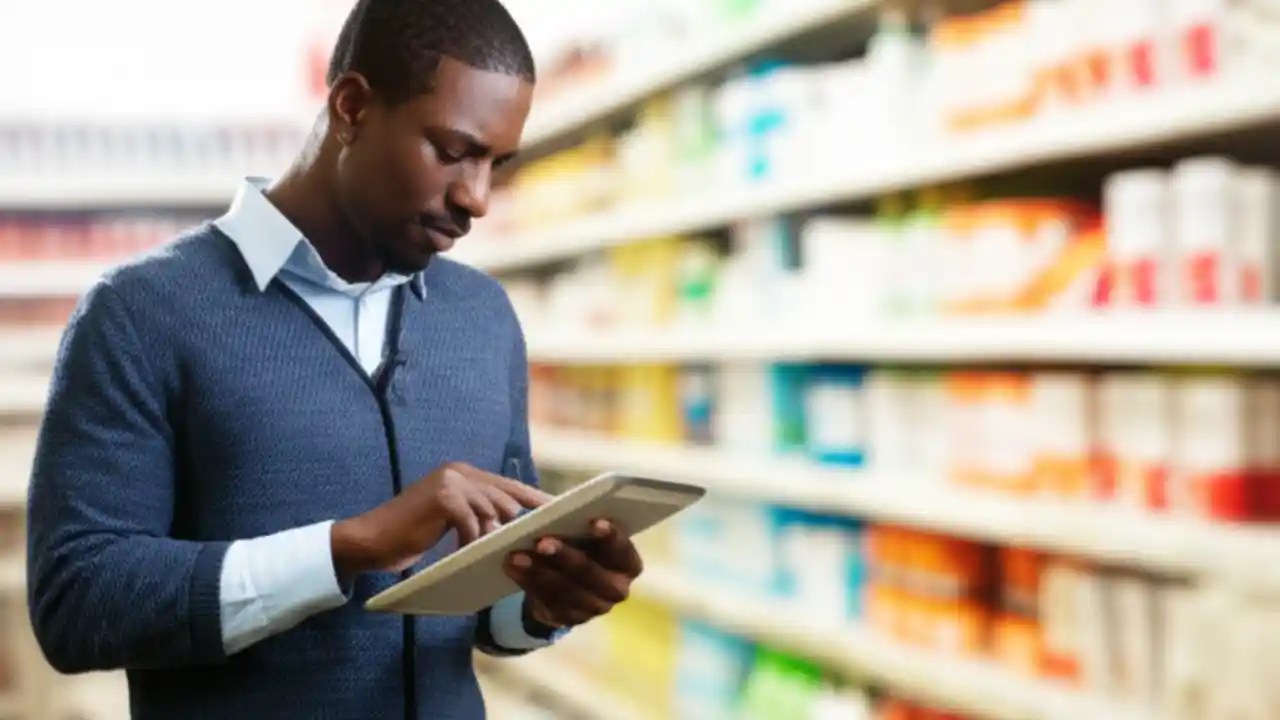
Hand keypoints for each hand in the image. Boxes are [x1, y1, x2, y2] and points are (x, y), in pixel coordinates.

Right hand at [331, 462, 550, 582]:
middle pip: (507, 499)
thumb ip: (480, 516)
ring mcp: (451, 481)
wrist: (370, 540)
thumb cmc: (411, 536)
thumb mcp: (452, 522)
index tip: (560, 515)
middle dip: (520, 524)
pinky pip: (472, 523)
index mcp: (465, 474)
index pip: (511, 487)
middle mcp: (460, 472)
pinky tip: (466, 557)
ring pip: (492, 512)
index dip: (536, 500)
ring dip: (494, 539)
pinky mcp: (443, 496)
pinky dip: (471, 543)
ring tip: (500, 557)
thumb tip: (517, 529)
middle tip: (537, 545)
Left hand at [504, 519, 643, 628]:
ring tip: (517, 555)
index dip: (611, 537)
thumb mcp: (586, 535)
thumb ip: (581, 526)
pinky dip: (527, 582)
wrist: (569, 583)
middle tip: (542, 542)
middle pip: (591, 574)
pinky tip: (512, 568)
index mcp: (628, 564)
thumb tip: (557, 511)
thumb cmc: (582, 546)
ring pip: (565, 590)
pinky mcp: (569, 619)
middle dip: (565, 557)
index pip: (623, 551)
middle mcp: (616, 590)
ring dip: (539, 571)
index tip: (594, 522)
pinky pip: (547, 601)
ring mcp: (593, 608)